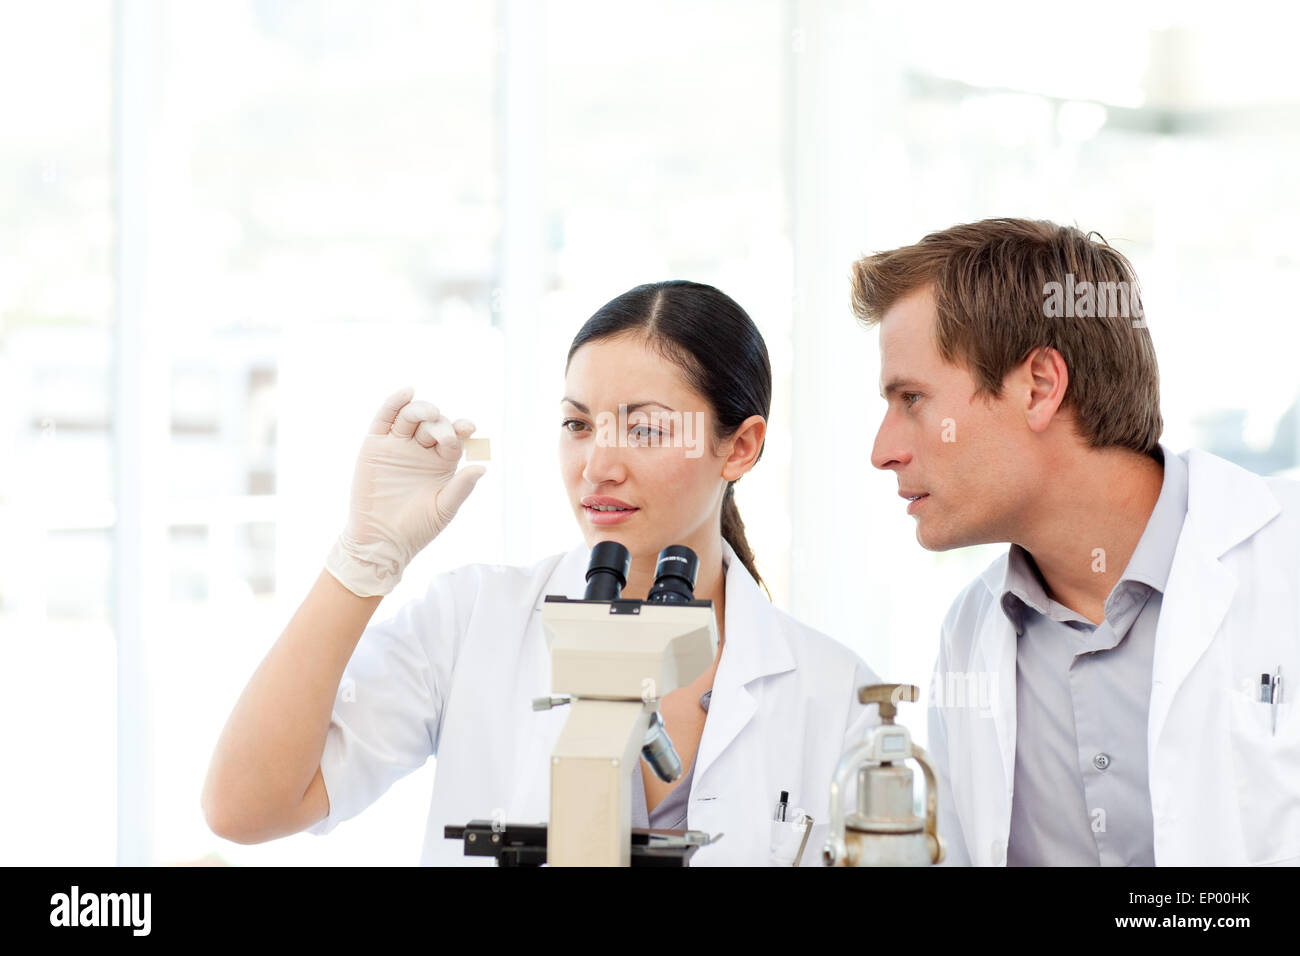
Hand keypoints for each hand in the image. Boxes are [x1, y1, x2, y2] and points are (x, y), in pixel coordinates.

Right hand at [325, 386, 485, 596]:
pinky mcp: (375, 445)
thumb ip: (462, 487)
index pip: (455, 437)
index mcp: (442, 462)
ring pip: (411, 416)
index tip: (468, 428)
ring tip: (429, 413)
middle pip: (434, 424)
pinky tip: (407, 392)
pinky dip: (395, 403)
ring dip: (422, 410)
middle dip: (441, 425)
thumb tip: (483, 467)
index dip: (462, 428)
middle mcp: (421, 450)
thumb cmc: (417, 529)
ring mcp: (398, 445)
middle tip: (444, 437)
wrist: (381, 541)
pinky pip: (385, 419)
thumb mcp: (444, 509)